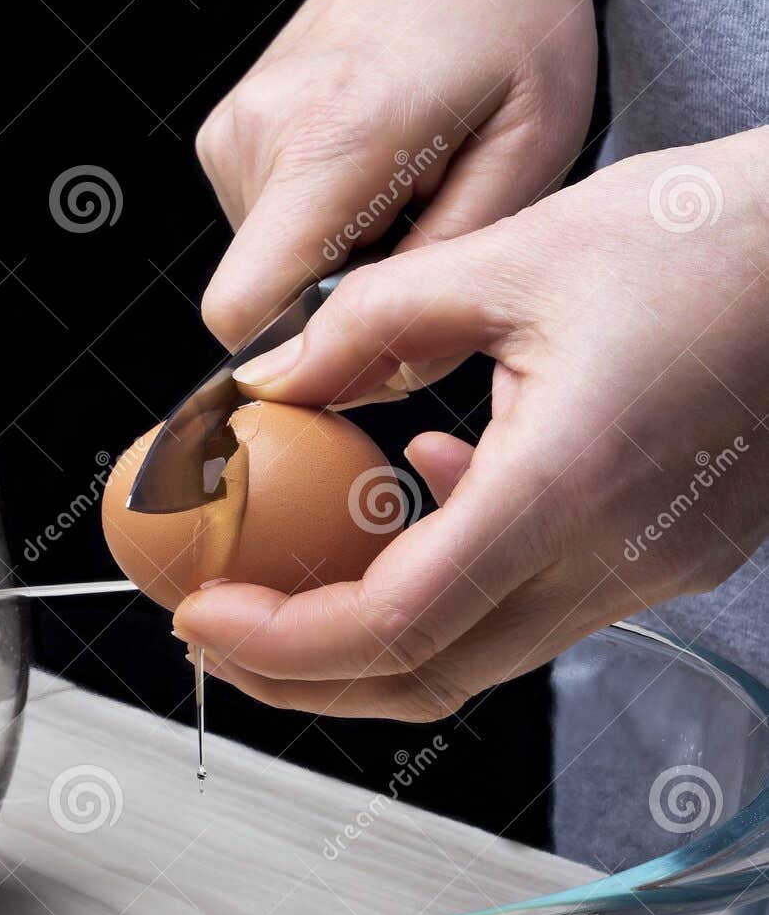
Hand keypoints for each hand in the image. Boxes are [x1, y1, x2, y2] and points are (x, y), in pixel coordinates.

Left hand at [172, 133, 768, 719]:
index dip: (283, 642)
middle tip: (217, 628)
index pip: (399, 622)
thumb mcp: (511, 253)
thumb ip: (367, 325)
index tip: (205, 615)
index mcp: (568, 482)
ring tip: (292, 572)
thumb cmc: (710, 238)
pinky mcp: (668, 563)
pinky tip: (431, 486)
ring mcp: (650, 575)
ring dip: (374, 630)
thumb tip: (263, 381)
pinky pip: (538, 605)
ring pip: (481, 653)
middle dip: (305, 668)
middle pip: (430, 676)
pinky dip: (458, 579)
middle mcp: (615, 558)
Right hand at [196, 0, 596, 349]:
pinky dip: (321, 229)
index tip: (361, 353)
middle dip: (341, 305)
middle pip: (266, 302)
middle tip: (420, 244)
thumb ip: (451, 270)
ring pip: (268, 272)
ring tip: (404, 194)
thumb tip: (390, 370)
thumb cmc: (511, 21)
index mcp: (334, 139)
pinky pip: (267, 233)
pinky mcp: (229, 137)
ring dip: (337, 261)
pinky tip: (373, 176)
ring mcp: (233, 132)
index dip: (294, 362)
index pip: (243, 310)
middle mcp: (261, 133)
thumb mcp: (529, 151)